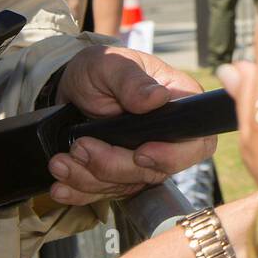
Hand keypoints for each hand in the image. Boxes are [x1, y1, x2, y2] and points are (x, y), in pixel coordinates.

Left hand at [47, 45, 214, 205]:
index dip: (175, 155)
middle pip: (156, 170)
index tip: (141, 152)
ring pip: (127, 185)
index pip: (197, 141)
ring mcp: (144, 158)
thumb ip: (132, 81)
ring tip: (60, 161)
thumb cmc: (99, 68)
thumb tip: (158, 98)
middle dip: (114, 165)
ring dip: (89, 178)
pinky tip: (61, 185)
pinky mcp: (120, 174)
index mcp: (177, 103)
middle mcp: (166, 135)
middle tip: (81, 146)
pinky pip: (106, 193)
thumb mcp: (111, 65)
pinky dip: (80, 192)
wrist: (70, 87)